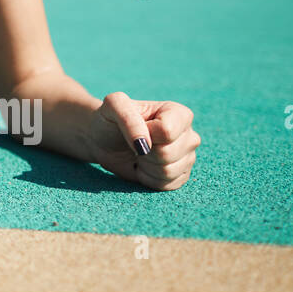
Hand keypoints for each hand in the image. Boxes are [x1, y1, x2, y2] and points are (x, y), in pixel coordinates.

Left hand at [85, 91, 200, 190]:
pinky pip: (166, 186)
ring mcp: (187, 157)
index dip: (146, 133)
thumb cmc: (111, 119)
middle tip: (136, 144)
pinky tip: (143, 166)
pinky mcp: (181, 176)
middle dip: (144, 152)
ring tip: (139, 154)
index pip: (167, 131)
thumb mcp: (113, 105)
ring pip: (168, 172)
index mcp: (179, 113)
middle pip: (168, 153)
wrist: (104, 140)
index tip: (137, 129)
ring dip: (145, 166)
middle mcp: (189, 135)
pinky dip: (148, 179)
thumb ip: (128, 117)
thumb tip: (144, 145)